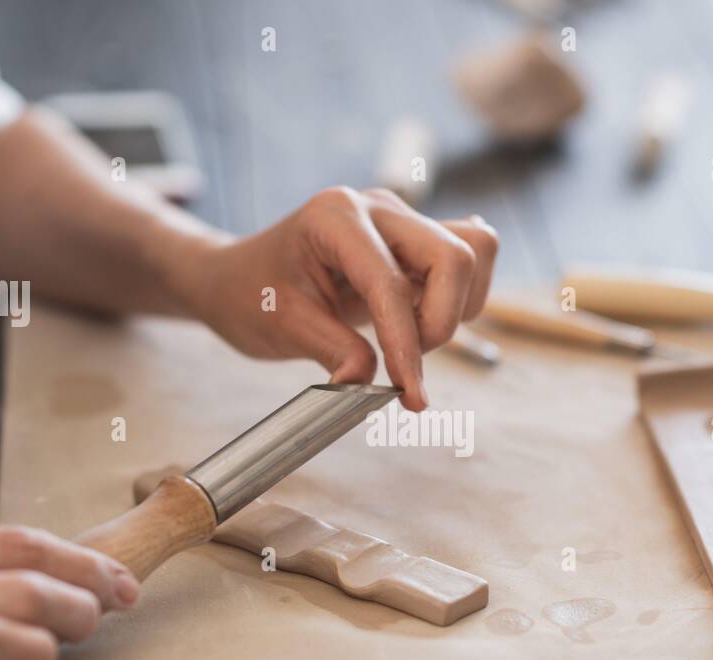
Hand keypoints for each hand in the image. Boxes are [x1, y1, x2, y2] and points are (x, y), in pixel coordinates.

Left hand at [168, 187, 498, 410]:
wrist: (239, 278)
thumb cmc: (250, 294)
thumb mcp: (280, 326)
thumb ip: (330, 351)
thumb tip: (367, 383)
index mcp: (335, 218)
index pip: (391, 283)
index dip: (406, 345)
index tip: (410, 396)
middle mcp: (378, 209)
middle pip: (455, 256)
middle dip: (441, 321)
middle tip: (405, 363)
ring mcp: (402, 221)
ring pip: (473, 252)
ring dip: (455, 309)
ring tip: (408, 340)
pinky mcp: (416, 242)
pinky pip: (468, 260)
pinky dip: (459, 299)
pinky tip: (419, 322)